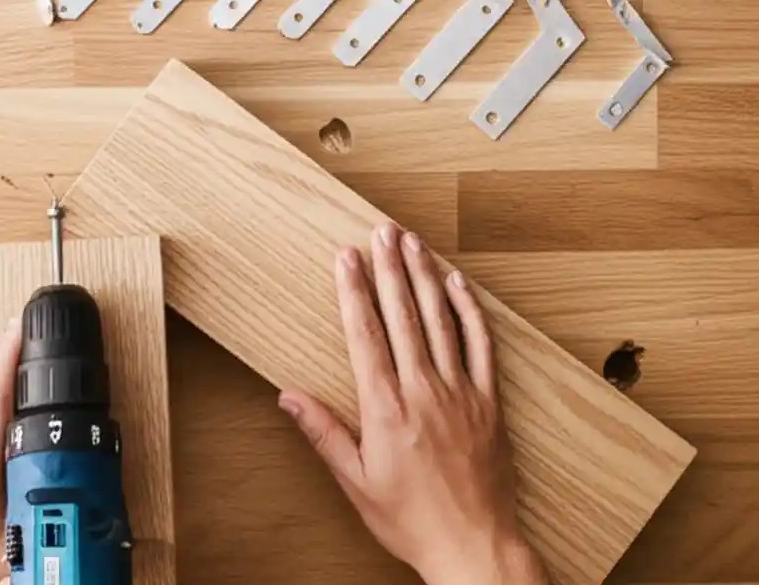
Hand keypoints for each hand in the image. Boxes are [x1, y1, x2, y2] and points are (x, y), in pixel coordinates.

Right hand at [279, 224, 548, 584]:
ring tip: (412, 243)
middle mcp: (424, 390)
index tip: (346, 258)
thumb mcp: (354, 482)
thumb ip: (323, 433)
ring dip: (425, 277)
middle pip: (403, 315)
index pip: (366, 334)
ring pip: (441, 321)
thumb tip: (288, 396)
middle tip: (380, 232)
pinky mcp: (488, 402)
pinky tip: (458, 285)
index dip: (354, 291)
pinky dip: (470, 311)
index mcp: (386, 408)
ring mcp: (461, 392)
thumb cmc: (411, 519)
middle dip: (389, 268)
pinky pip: (481, 345)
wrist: (474, 546)